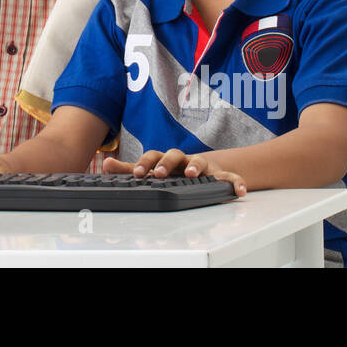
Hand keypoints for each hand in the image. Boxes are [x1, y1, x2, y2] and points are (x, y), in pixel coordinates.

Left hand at [102, 149, 245, 195]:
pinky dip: (236, 183)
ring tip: (192, 174)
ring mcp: (203, 166)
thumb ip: (130, 169)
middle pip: (175, 155)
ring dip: (195, 166)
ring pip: (200, 162)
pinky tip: (240, 191)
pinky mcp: (221, 175)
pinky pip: (230, 177)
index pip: (154, 156)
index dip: (146, 163)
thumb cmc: (173, 169)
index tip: (140, 173)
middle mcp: (184, 159)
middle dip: (167, 163)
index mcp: (166, 158)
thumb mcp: (152, 169)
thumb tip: (106, 164)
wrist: (202, 168)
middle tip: (160, 174)